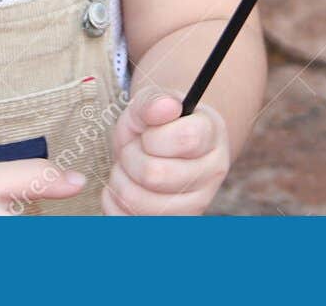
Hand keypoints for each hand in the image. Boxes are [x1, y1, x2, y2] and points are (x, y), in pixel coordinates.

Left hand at [101, 88, 229, 214]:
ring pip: (142, 204)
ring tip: (126, 168)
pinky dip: (114, 204)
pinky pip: (130, 224)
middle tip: (132, 149)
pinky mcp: (174, 224)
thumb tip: (166, 107)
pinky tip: (121, 188)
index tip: (148, 133)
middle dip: (130, 158)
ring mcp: (196, 204)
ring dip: (120, 181)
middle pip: (155, 175)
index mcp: (211, 135)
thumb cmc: (156, 124)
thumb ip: (154, 101)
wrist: (159, 149)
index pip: (184, 139)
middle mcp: (211, 173)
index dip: (154, 136)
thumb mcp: (151, 103)